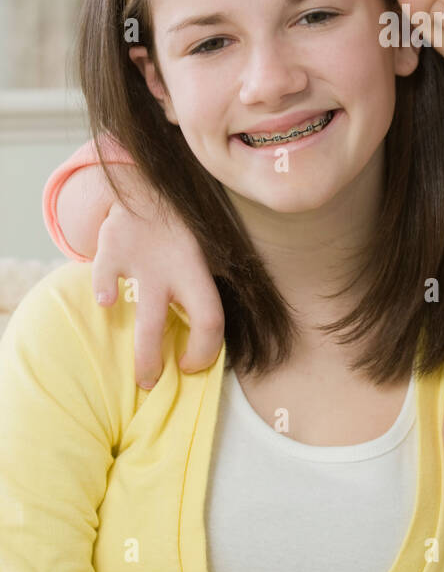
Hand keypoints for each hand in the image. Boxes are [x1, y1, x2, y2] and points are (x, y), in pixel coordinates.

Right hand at [91, 171, 223, 389]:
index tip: (191, 364)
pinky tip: (106, 303)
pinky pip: (105, 275)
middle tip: (153, 383)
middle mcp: (172, 269)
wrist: (147, 188)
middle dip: (159, 363)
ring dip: (141, 351)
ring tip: (138, 375)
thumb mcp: (200, 256)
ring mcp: (142, 259)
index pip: (211, 319)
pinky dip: (104, 290)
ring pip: (142, 315)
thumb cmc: (177, 235)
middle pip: (173, 327)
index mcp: (198, 272)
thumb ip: (197, 291)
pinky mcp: (113, 247)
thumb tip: (205, 340)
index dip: (206, 350)